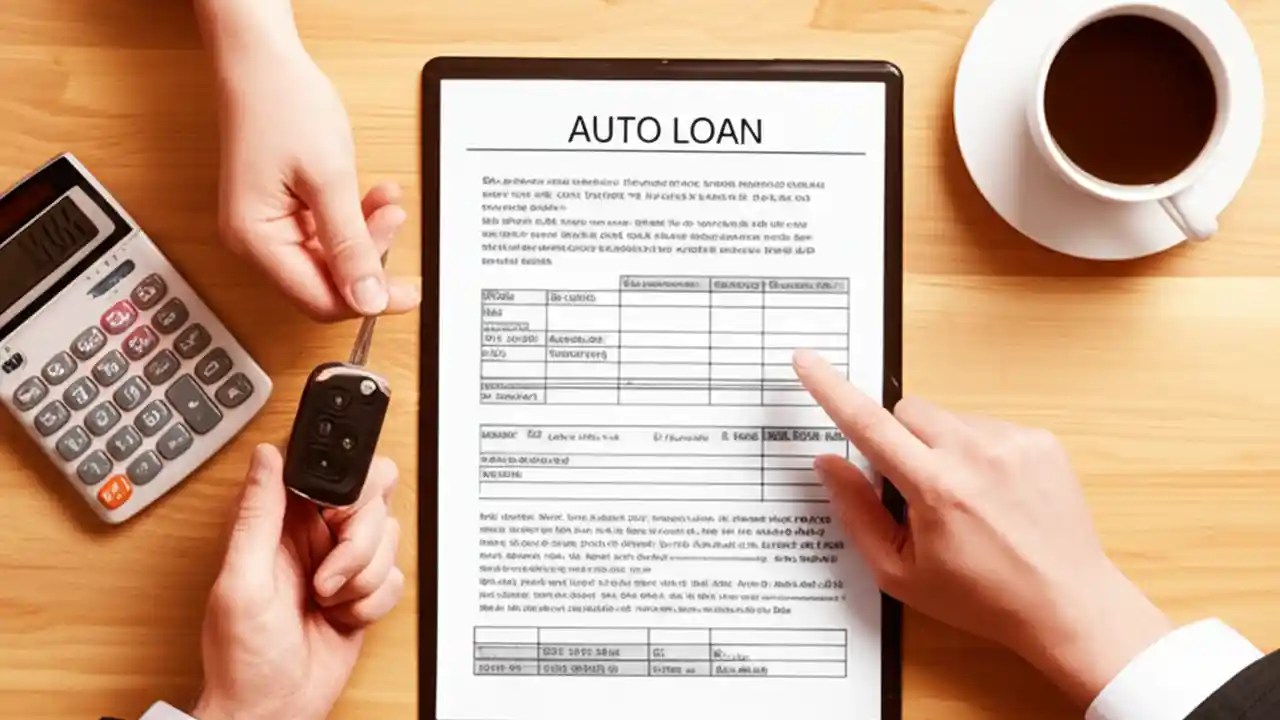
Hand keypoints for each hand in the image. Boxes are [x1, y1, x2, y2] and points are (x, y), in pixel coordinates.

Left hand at [193, 445, 404, 719]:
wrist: (272, 710)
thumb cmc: (243, 657)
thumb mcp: (242, 581)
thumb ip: (258, 515)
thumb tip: (265, 454)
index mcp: (280, 521)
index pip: (330, 469)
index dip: (345, 487)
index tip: (334, 516)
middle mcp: (315, 534)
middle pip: (373, 496)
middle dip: (361, 539)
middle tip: (330, 572)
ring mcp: (343, 561)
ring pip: (389, 536)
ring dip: (362, 579)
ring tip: (326, 601)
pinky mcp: (365, 590)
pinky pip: (396, 576)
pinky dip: (372, 603)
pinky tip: (341, 617)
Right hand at [206, 9, 418, 319]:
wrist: (264, 61)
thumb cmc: (283, 106)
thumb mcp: (330, 179)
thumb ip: (351, 244)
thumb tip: (368, 299)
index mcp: (256, 239)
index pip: (319, 299)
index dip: (367, 300)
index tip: (408, 293)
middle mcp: (256, 240)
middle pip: (326, 282)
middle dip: (370, 260)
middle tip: (400, 231)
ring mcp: (269, 226)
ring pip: (332, 257)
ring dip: (367, 235)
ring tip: (389, 205)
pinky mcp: (283, 212)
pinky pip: (327, 232)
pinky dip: (356, 219)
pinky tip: (375, 198)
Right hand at [792, 350, 1171, 705]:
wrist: (1067, 603)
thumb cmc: (980, 597)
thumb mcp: (900, 572)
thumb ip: (856, 513)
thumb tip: (827, 462)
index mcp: (936, 489)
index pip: (869, 426)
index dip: (831, 390)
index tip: (806, 361)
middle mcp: (976, 454)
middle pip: (906, 412)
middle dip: (897, 440)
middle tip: (912, 489)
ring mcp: (1013, 442)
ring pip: (946, 418)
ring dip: (940, 446)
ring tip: (964, 499)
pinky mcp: (1040, 439)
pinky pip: (986, 426)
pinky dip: (977, 451)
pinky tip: (994, 494)